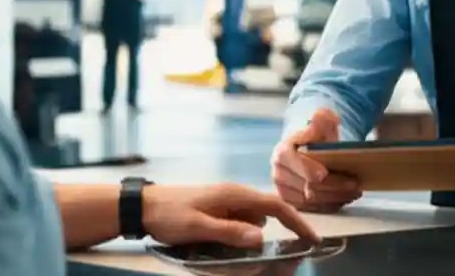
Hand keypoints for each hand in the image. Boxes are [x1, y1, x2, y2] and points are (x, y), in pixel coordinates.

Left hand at [143, 183, 318, 247]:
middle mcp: (234, 196)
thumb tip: (261, 237)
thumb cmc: (168, 214)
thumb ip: (229, 231)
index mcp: (233, 195)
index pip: (275, 205)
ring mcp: (225, 203)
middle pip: (268, 214)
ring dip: (257, 239)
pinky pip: (238, 225)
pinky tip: (235, 252)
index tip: (312, 239)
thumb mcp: (197, 226)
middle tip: (286, 259)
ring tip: (259, 260)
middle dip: (280, 234)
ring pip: (253, 222)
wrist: (142, 206)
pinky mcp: (217, 211)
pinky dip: (243, 237)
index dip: (297, 221)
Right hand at [271, 108, 362, 212]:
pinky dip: (332, 205)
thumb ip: (322, 119)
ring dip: (336, 197)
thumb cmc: (317, 137)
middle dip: (333, 186)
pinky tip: (346, 198)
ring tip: (355, 191)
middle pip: (307, 185)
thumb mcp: (322, 123)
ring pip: (312, 201)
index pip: (294, 163)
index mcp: (282, 153)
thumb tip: (319, 116)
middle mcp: (279, 174)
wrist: (310, 150)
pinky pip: (314, 210)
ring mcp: (285, 192)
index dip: (308, 169)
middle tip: (355, 184)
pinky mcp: (294, 204)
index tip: (324, 173)